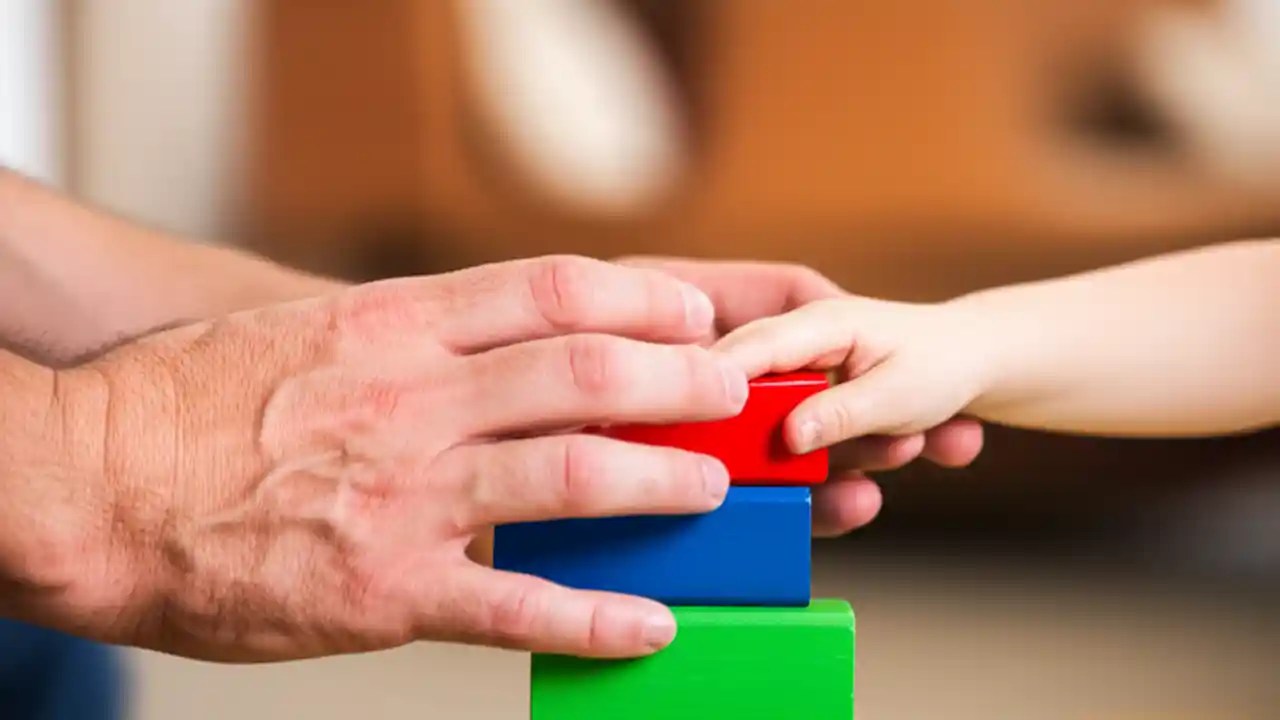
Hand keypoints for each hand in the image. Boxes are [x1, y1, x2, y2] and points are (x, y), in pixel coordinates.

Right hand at [25, 256, 748, 661]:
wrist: (87, 487)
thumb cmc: (184, 403)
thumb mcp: (300, 328)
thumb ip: (402, 332)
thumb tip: (490, 338)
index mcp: (391, 326)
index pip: (551, 292)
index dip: (641, 303)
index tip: (695, 315)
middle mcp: (413, 401)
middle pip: (585, 376)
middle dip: (681, 385)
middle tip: (732, 395)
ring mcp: (406, 496)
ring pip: (574, 479)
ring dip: (662, 485)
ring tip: (711, 491)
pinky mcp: (386, 591)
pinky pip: (519, 604)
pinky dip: (597, 619)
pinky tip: (652, 627)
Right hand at [712, 294, 986, 510]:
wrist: (975, 360)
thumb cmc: (944, 363)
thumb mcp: (900, 393)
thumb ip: (843, 414)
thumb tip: (790, 437)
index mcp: (818, 323)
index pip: (750, 350)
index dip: (715, 385)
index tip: (692, 427)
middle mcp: (798, 345)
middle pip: (747, 391)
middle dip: (753, 439)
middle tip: (767, 477)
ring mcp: (800, 376)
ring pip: (772, 425)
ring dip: (808, 461)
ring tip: (877, 462)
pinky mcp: (807, 404)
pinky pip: (795, 439)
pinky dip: (819, 469)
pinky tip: (865, 484)